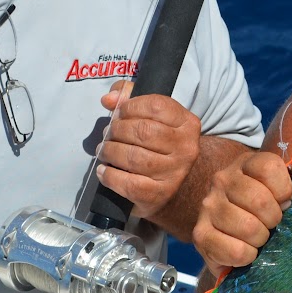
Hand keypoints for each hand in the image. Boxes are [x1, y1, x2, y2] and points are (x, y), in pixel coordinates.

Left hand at [95, 82, 200, 219]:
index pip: (156, 105)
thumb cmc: (159, 145)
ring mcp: (174, 173)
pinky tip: (103, 171)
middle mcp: (186, 148)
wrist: (176, 187)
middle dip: (117, 130)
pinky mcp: (159, 194)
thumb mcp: (152, 117)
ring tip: (104, 151)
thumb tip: (109, 99)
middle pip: (142, 131)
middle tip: (108, 134)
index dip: (130, 106)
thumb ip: (129, 98)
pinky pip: (128, 184)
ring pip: (133, 157)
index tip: (120, 113)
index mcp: (188, 123)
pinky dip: (110, 176)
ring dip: (110, 152)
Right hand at [191, 150, 291, 276]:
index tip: (282, 202)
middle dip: (273, 220)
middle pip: (260, 200)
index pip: (269, 168)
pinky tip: (246, 251)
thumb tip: (286, 204)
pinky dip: (247, 256)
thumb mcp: (276, 191)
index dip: (283, 191)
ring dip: (260, 239)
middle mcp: (222, 180)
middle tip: (270, 225)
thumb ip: (286, 190)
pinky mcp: (200, 234)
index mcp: (244, 164)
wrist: (231, 236)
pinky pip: (236, 250)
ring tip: (257, 238)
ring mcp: (208, 206)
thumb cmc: (261, 212)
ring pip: (249, 227)